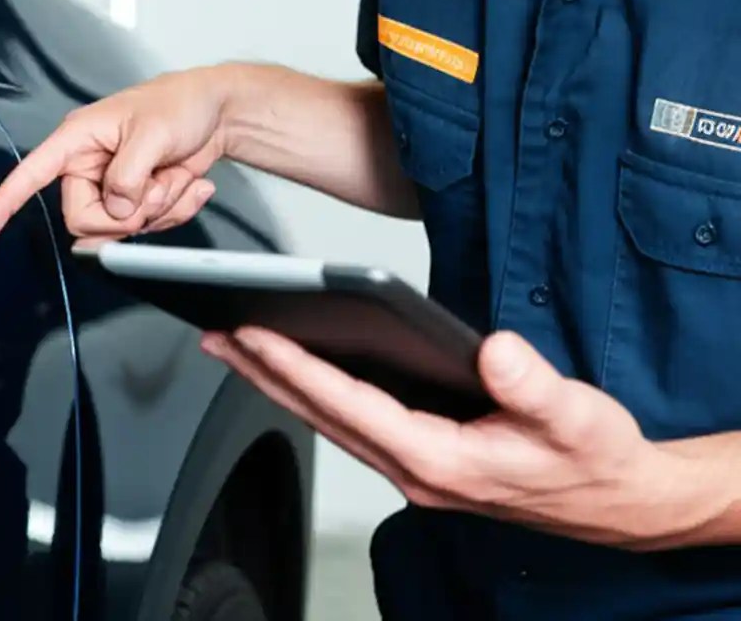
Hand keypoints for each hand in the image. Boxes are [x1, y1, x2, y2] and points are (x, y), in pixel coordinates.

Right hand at [0, 68, 232, 245]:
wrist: (218, 113)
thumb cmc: (180, 104)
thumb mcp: (152, 133)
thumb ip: (127, 174)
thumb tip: (115, 206)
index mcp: (78, 140)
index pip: (30, 174)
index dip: (4, 204)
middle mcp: (90, 166)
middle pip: (84, 219)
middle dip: (126, 214)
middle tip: (155, 187)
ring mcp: (114, 186)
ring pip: (119, 228)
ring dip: (157, 209)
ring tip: (174, 176)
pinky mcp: (137, 201)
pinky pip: (147, 228)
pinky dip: (174, 210)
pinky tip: (187, 183)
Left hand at [202, 328, 720, 549]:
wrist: (618, 502)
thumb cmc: (594, 460)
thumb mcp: (575, 417)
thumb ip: (532, 385)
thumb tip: (492, 350)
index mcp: (440, 460)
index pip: (347, 404)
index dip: (295, 365)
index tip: (252, 331)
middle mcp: (415, 470)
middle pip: (320, 414)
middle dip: (262, 374)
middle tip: (215, 335)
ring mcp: (414, 469)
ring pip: (329, 421)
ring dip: (281, 384)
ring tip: (239, 347)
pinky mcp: (422, 460)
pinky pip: (352, 424)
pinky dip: (316, 393)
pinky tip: (301, 369)